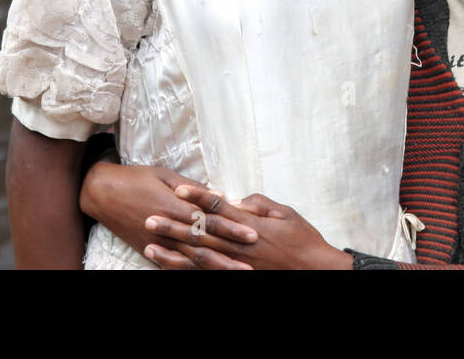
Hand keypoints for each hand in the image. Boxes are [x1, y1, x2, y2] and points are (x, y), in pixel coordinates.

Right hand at [79, 162, 254, 267]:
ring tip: (234, 273)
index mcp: (176, 206)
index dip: (232, 228)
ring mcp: (158, 241)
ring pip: (190, 259)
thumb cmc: (137, 178)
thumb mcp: (166, 175)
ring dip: (213, 267)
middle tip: (251, 263)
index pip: (210, 220)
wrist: (102, 192)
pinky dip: (188, 271)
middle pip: (204, 244)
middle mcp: (169, 227)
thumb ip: (194, 188)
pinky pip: (172, 264)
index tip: (252, 234)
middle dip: (229, 254)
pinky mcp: (149, 249)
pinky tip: (203, 275)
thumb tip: (221, 195)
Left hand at [143, 186, 352, 270]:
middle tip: (149, 217)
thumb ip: (259, 204)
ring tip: (149, 244)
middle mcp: (238, 246)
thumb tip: (236, 199)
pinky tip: (170, 266)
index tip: (178, 188)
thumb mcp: (285, 213)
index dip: (197, 196)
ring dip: (172, 250)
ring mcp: (235, 264)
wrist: (314, 270)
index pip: (218, 208)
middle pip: (200, 233)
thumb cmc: (302, 239)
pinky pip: (206, 274)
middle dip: (173, 224)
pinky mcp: (235, 276)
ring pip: (197, 257)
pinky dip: (186, 270)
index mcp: (250, 226)